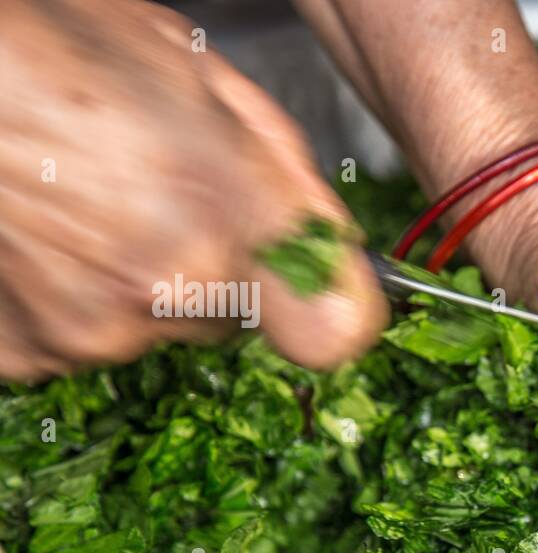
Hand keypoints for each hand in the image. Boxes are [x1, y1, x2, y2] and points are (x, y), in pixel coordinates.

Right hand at [0, 0, 385, 381]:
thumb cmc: (47, 44)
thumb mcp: (194, 70)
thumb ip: (281, 168)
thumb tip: (328, 237)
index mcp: (230, 207)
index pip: (337, 330)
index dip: (334, 308)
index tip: (321, 287)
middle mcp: (169, 287)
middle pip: (236, 316)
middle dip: (215, 265)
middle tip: (153, 194)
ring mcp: (90, 330)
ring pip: (155, 326)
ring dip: (133, 278)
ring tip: (81, 201)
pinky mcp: (25, 354)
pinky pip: (79, 338)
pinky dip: (67, 296)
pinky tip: (39, 232)